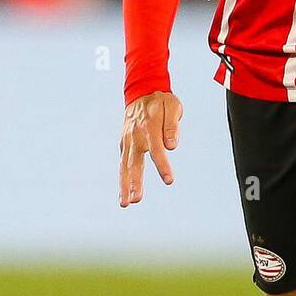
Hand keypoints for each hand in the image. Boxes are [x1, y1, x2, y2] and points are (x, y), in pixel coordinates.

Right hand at [118, 90, 182, 205]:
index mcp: (149, 127)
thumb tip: (172, 146)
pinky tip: (124, 192)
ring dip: (124, 185)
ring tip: (125, 203)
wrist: (141, 91)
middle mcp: (135, 136)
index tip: (169, 180)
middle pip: (135, 162)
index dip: (163, 165)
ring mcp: (127, 140)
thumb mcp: (173, 106)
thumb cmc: (161, 101)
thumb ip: (172, 126)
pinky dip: (122, 177)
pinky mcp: (124, 143)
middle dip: (134, 182)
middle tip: (135, 200)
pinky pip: (122, 162)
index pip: (157, 149)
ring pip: (124, 165)